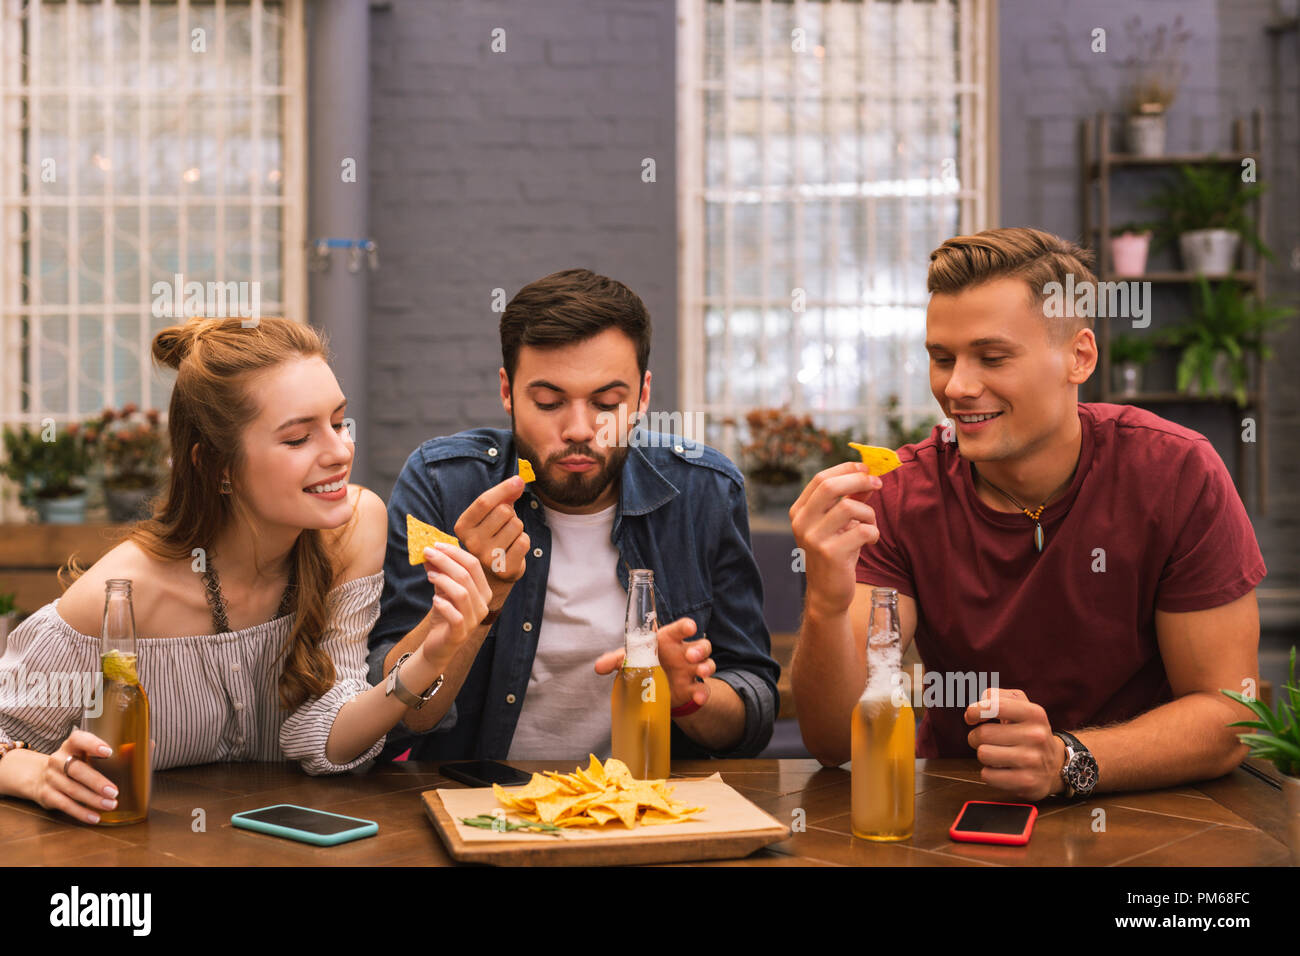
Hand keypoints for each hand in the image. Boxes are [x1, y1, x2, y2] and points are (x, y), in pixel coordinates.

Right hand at [33, 729, 118, 824]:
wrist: (41, 776)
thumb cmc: (79, 763)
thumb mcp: (90, 754)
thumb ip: (119, 750)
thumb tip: (151, 745)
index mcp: (72, 744)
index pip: (79, 739)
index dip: (93, 744)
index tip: (109, 751)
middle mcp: (58, 759)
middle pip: (76, 770)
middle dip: (97, 782)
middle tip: (115, 792)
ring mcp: (51, 777)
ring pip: (72, 789)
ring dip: (92, 799)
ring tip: (111, 805)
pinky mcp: (46, 795)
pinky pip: (64, 804)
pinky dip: (81, 812)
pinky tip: (95, 817)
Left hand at [419, 542, 492, 667]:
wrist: (439, 645)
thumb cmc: (445, 614)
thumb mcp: (442, 589)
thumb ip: (439, 571)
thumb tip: (429, 551)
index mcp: (483, 591)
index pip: (474, 565)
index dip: (455, 552)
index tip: (436, 545)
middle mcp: (483, 605)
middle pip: (467, 576)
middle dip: (446, 561)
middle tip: (427, 553)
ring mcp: (474, 620)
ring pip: (462, 593)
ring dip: (443, 580)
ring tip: (429, 575)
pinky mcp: (461, 634)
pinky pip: (456, 617)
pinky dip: (444, 605)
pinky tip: (434, 600)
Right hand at [453, 476, 529, 610]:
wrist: (492, 574)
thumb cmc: (491, 537)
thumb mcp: (490, 515)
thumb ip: (502, 496)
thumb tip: (518, 481)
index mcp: (462, 527)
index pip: (484, 502)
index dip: (504, 488)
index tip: (518, 481)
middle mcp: (471, 543)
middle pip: (504, 512)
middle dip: (511, 514)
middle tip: (504, 525)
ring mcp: (487, 558)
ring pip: (516, 525)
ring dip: (518, 528)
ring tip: (508, 538)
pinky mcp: (504, 568)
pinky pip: (524, 541)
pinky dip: (524, 541)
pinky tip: (514, 548)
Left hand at [594, 617, 714, 709]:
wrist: (655, 688)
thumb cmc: (646, 663)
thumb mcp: (631, 659)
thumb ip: (616, 660)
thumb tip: (598, 667)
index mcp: (669, 641)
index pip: (681, 629)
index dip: (686, 626)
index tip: (689, 627)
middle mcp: (684, 653)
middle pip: (700, 645)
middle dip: (699, 649)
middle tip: (690, 655)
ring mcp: (690, 670)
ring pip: (707, 663)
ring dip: (706, 666)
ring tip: (700, 672)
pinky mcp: (692, 687)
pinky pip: (703, 688)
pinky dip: (704, 692)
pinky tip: (699, 696)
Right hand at [789, 462, 881, 618]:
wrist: (827, 593)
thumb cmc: (836, 553)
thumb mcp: (839, 524)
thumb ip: (850, 499)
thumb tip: (868, 475)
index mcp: (800, 511)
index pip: (821, 478)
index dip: (846, 469)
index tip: (866, 469)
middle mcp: (801, 522)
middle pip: (830, 486)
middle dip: (859, 480)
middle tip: (877, 484)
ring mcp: (814, 538)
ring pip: (849, 507)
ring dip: (868, 513)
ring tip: (870, 525)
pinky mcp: (830, 554)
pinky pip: (863, 530)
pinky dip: (874, 532)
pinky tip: (871, 540)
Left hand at [964, 688, 1065, 800]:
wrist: (1056, 765)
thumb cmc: (1028, 732)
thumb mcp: (1021, 707)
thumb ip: (994, 698)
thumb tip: (971, 713)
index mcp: (1034, 713)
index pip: (994, 705)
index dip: (975, 711)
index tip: (972, 717)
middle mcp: (1036, 735)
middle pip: (983, 733)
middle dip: (977, 737)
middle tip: (989, 740)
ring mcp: (1033, 760)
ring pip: (983, 754)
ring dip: (984, 755)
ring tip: (997, 754)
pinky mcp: (1027, 782)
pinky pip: (988, 775)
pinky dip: (989, 773)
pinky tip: (1003, 770)